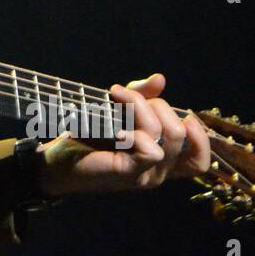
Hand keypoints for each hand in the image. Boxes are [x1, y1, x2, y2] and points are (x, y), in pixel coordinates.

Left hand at [35, 74, 210, 196]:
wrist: (53, 160)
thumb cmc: (87, 137)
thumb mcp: (119, 113)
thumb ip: (142, 98)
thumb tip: (160, 79)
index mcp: (160, 162)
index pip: (199, 162)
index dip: (201, 138)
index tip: (184, 115)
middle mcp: (158, 173)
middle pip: (179, 133)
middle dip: (156, 104)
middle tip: (125, 96)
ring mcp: (144, 176)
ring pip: (166, 136)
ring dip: (141, 107)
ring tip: (116, 96)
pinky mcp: (128, 174)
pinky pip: (150, 150)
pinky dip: (135, 129)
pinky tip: (115, 123)